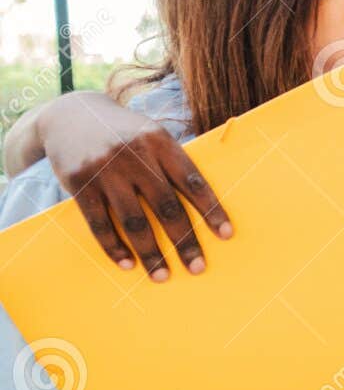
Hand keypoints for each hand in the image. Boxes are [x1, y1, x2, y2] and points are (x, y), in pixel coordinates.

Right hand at [36, 91, 231, 278]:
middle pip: (166, 207)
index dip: (211, 210)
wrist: (70, 114)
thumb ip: (173, 163)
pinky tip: (128, 263)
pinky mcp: (80, 183)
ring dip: (150, 253)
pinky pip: (100, 223)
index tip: (226, 235)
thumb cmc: (125, 132)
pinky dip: (114, 246)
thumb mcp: (152, 135)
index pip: (192, 181)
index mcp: (160, 142)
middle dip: (184, 241)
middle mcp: (134, 155)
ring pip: (134, 221)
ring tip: (162, 275)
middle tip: (197, 268)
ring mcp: (105, 170)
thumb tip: (203, 204)